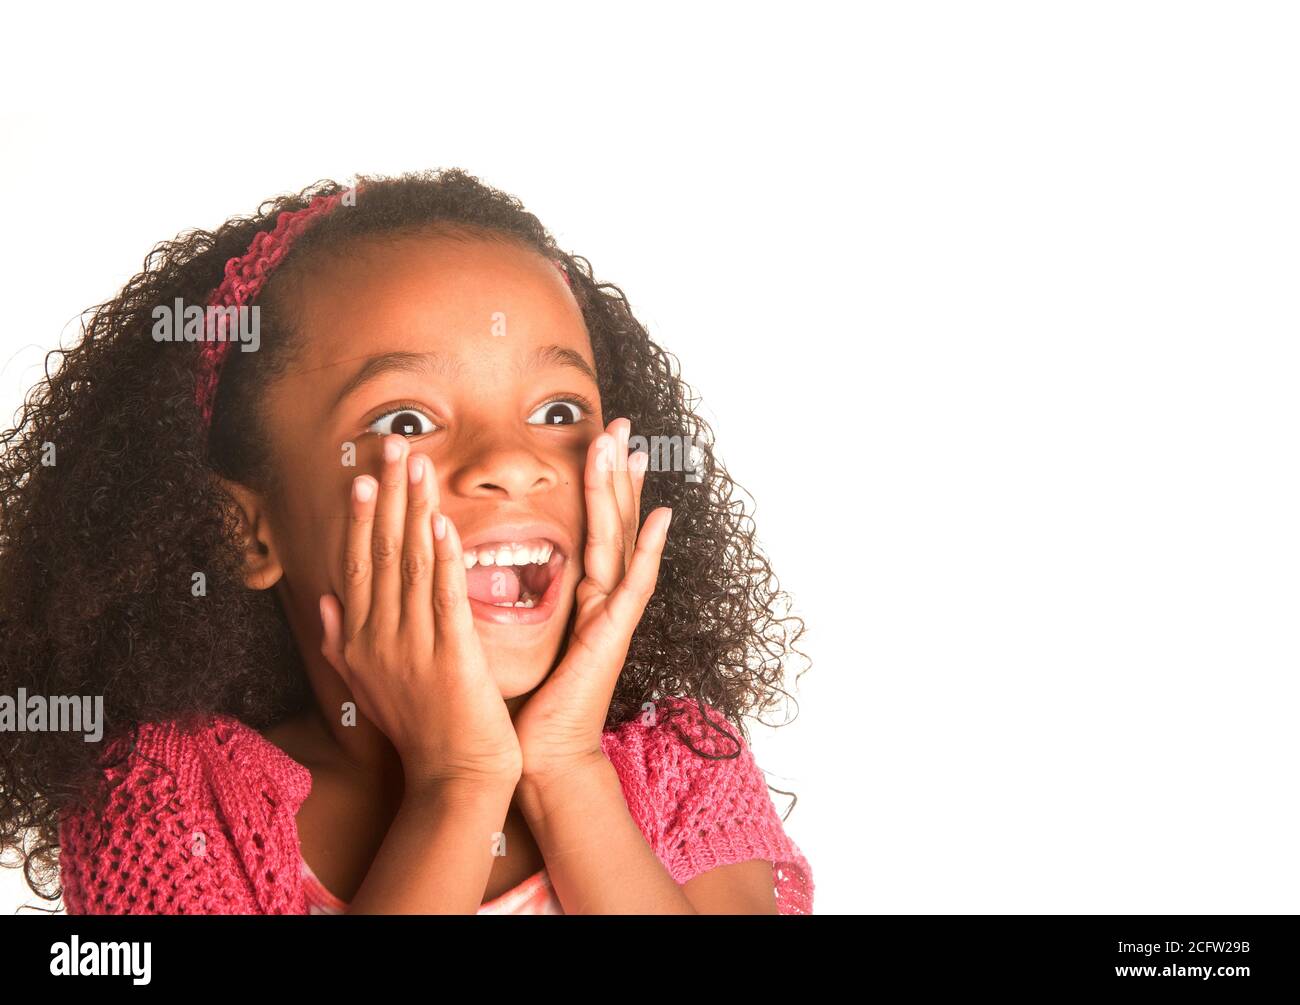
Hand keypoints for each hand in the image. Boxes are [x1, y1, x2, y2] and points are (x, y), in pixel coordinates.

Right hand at [318, 434, 522, 789]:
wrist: (453, 778)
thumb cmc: (419, 730)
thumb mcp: (367, 686)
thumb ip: (343, 641)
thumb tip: (324, 600)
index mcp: (360, 641)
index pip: (357, 565)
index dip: (361, 518)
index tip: (363, 477)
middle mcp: (379, 638)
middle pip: (379, 553)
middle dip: (387, 496)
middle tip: (391, 446)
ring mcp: (413, 646)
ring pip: (409, 565)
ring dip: (413, 509)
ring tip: (416, 464)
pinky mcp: (450, 657)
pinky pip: (443, 598)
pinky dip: (441, 559)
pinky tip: (442, 523)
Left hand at [512, 417, 670, 782]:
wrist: (540, 758)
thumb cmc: (523, 705)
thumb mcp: (512, 635)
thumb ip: (506, 596)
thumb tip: (479, 561)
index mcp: (579, 597)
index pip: (590, 526)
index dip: (595, 482)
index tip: (596, 439)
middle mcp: (601, 599)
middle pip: (611, 521)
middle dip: (615, 471)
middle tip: (619, 423)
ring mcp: (612, 616)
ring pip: (620, 541)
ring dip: (625, 493)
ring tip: (629, 447)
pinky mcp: (611, 637)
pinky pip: (633, 586)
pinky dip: (649, 551)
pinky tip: (660, 518)